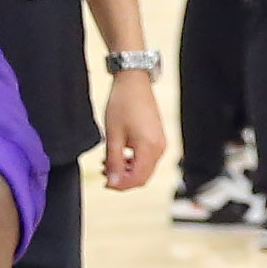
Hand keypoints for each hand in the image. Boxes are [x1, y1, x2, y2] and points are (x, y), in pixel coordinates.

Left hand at [98, 67, 166, 191]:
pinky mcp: (158, 139)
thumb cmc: (122, 103)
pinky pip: (147, 159)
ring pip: (145, 169)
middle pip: (142, 177)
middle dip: (123, 180)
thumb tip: (113, 182)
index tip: (105, 182)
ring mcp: (161, 143)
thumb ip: (114, 161)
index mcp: (149, 147)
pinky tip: (119, 156)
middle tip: (105, 175)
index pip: (137, 178)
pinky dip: (134, 163)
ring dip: (127, 172)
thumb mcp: (113, 134)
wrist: (134, 82)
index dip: (120, 185)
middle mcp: (160, 148)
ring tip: (108, 164)